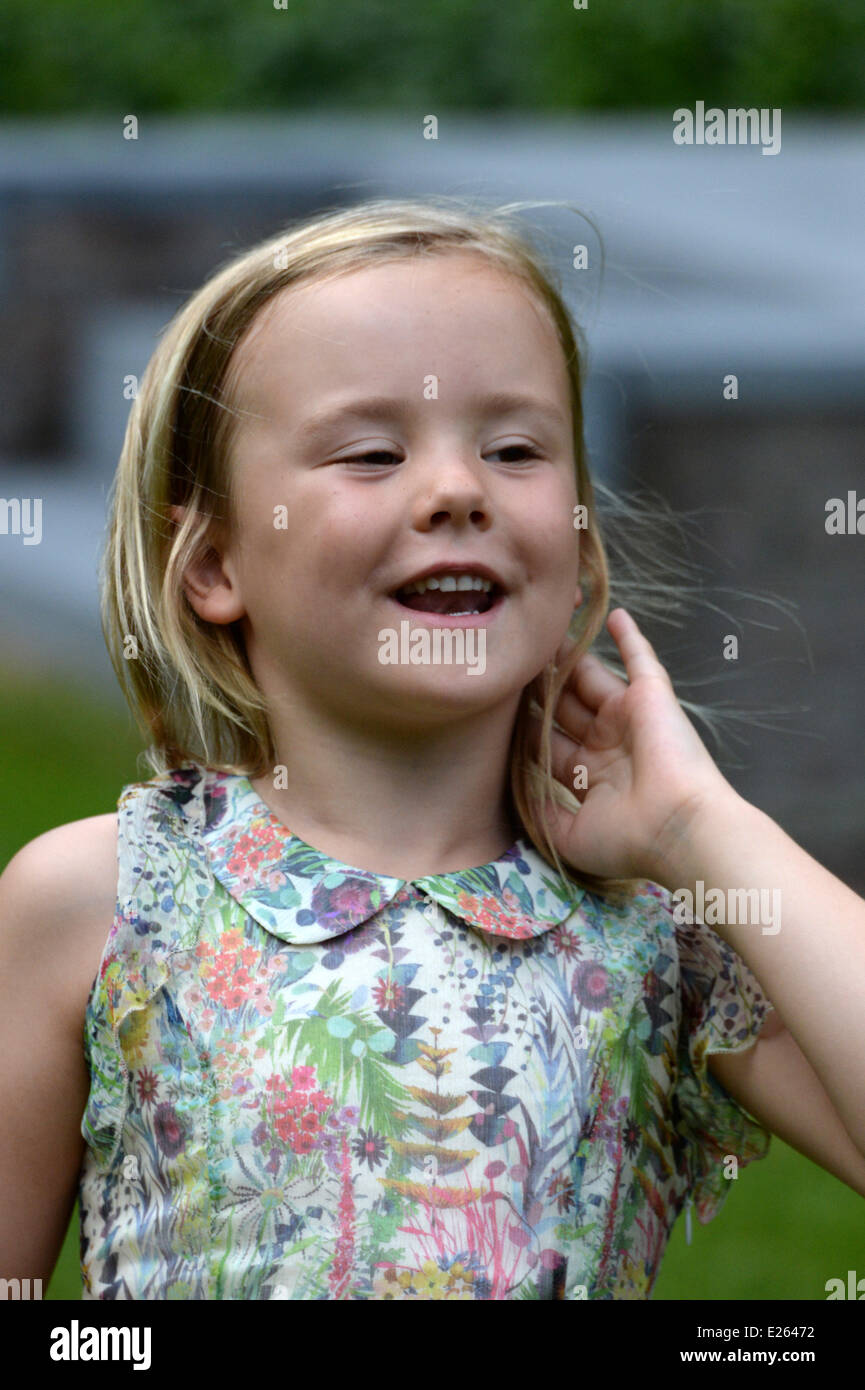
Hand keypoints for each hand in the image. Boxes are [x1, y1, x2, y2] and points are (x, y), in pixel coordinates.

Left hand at [528, 608, 736, 884]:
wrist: (677, 827)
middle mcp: (608, 743)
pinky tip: (614, 614)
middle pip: (565, 706)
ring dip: (568, 659)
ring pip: (590, 679)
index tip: (500, 706)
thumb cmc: (625, 838)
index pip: (551, 741)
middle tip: (514, 663)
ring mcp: (629, 717)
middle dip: (541, 687)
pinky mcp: (651, 696)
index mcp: (592, 775)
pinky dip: (629, 637)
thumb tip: (520, 786)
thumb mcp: (569, 835)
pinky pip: (640, 658)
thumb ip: (541, 809)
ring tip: (541, 636)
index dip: (527, 725)